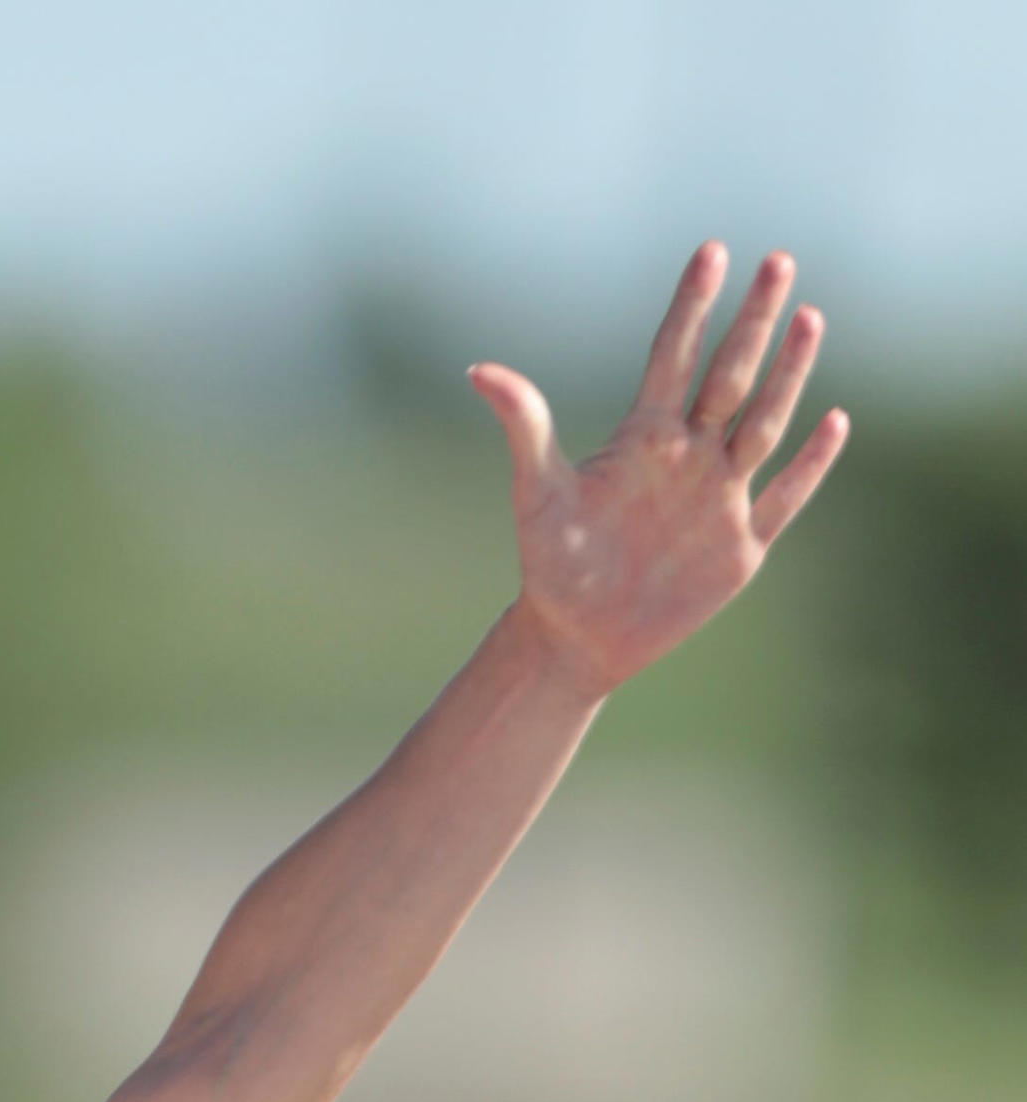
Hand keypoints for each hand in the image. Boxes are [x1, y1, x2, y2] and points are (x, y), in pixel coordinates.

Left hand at [472, 244, 846, 698]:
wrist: (576, 639)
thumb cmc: (552, 564)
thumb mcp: (536, 494)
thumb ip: (525, 428)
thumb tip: (478, 371)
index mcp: (645, 436)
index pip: (673, 355)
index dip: (691, 305)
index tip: (711, 250)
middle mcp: (690, 455)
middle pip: (730, 374)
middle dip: (754, 320)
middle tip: (779, 259)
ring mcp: (720, 497)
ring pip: (764, 422)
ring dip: (789, 372)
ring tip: (810, 316)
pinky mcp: (740, 548)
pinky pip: (783, 497)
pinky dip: (809, 464)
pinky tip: (834, 419)